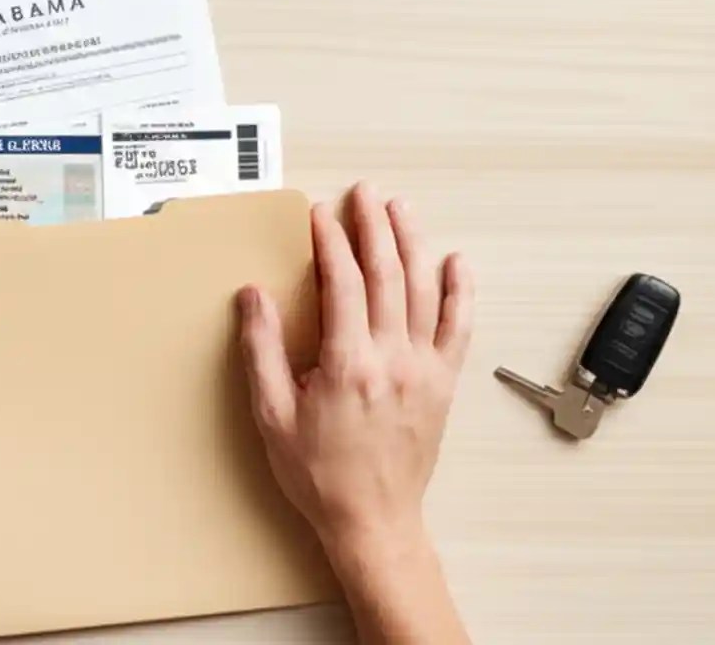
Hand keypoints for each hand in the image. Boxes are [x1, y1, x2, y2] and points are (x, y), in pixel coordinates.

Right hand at [238, 183, 473, 555]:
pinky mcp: (443, 383)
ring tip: (399, 209)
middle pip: (387, 274)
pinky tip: (455, 262)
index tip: (321, 215)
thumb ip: (263, 351)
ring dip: (413, 243)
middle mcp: (392, 358)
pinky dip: (460, 290)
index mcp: (347, 364)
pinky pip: (458, 326)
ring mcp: (424, 369)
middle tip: (363, 194)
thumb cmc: (319, 474)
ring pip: (425, 289)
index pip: (342, 282)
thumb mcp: (272, 416)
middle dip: (373, 226)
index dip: (331, 241)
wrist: (372, 519)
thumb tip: (254, 297)